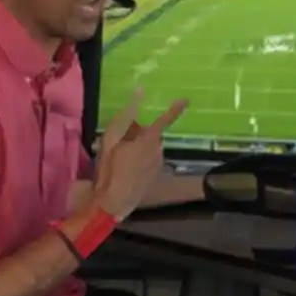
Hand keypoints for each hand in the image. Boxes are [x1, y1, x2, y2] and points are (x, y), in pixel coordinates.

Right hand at [92, 89, 188, 220]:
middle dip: (137, 133)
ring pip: (149, 147)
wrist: (113, 203)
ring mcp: (157, 165)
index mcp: (149, 140)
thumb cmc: (110, 170)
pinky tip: (124, 168)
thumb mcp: (110, 140)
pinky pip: (148, 160)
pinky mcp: (154, 176)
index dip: (176, 109)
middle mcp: (158, 151)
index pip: (165, 120)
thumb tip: (139, 92)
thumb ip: (125, 116)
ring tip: (118, 156)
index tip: (186, 100)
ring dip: (138, 147)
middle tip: (117, 140)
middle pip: (150, 134)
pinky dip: (139, 159)